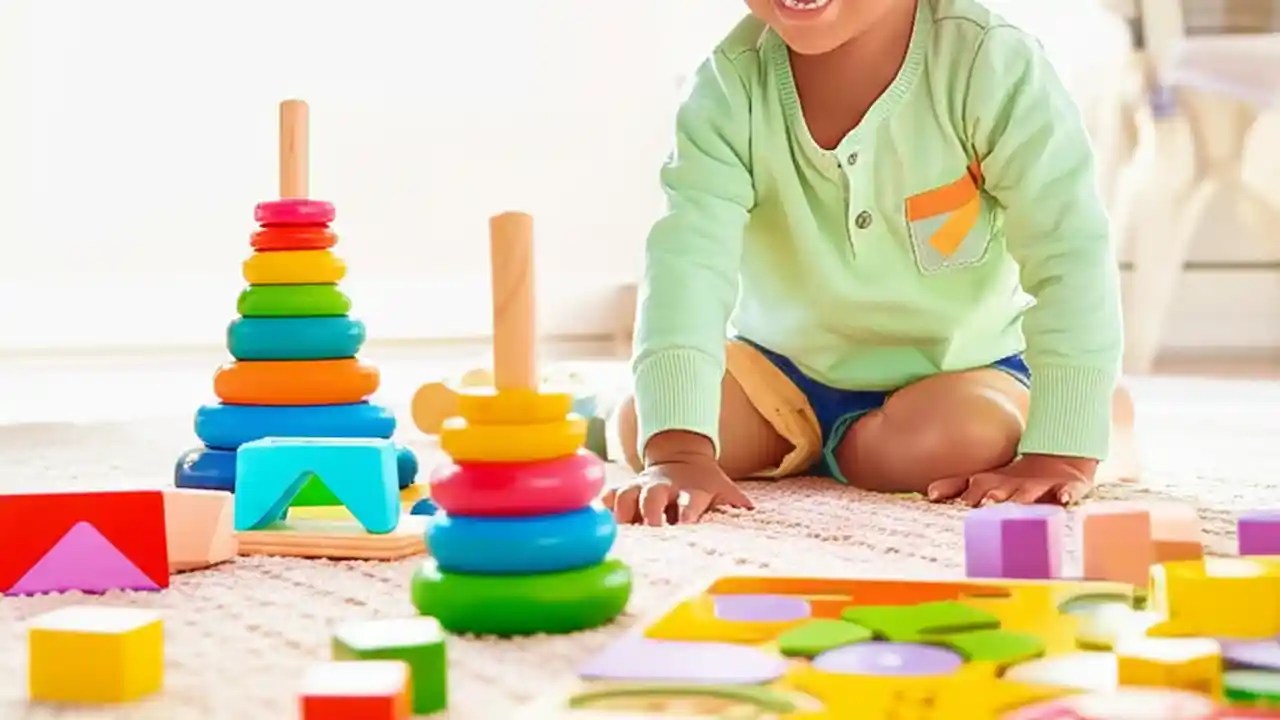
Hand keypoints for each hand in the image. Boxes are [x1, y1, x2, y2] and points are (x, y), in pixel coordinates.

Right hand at [602, 454, 752, 525]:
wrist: (680, 454)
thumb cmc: (704, 481)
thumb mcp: (723, 487)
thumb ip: (736, 501)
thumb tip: (752, 512)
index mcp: (690, 489)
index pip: (690, 500)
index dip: (687, 511)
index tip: (685, 525)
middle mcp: (663, 486)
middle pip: (653, 497)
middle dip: (649, 514)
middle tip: (649, 534)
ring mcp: (642, 486)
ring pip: (627, 495)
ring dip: (622, 513)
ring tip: (617, 534)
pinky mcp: (625, 489)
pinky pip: (610, 495)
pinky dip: (603, 505)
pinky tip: (596, 517)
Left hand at [926, 454, 1096, 506]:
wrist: (1064, 455)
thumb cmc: (1018, 477)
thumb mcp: (991, 481)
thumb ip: (960, 486)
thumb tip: (929, 492)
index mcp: (995, 482)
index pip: (971, 484)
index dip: (955, 489)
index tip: (934, 494)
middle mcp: (1015, 484)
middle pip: (1000, 488)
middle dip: (990, 494)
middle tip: (983, 501)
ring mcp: (1041, 486)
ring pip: (1030, 492)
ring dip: (1022, 497)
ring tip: (1016, 502)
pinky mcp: (1068, 486)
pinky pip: (1068, 491)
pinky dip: (1066, 494)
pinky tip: (1063, 499)